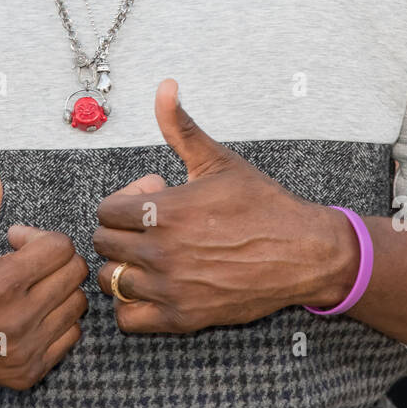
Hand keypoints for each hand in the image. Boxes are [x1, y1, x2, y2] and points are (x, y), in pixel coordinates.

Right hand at [0, 168, 88, 387]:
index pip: (60, 247)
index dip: (40, 237)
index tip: (17, 240)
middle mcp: (16, 321)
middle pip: (74, 273)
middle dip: (54, 258)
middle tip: (27, 261)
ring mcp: (24, 350)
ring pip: (77, 304)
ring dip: (59, 289)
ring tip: (31, 285)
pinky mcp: (29, 372)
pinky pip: (71, 335)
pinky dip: (58, 319)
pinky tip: (32, 311)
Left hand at [94, 79, 355, 333]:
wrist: (302, 252)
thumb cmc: (262, 205)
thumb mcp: (218, 160)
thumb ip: (181, 127)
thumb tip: (164, 86)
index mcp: (165, 211)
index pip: (106, 211)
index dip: (125, 202)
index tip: (151, 200)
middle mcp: (162, 252)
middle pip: (104, 244)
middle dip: (122, 232)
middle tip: (153, 227)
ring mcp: (171, 288)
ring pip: (112, 281)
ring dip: (126, 267)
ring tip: (152, 256)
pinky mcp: (183, 318)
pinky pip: (129, 320)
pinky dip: (134, 306)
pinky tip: (155, 286)